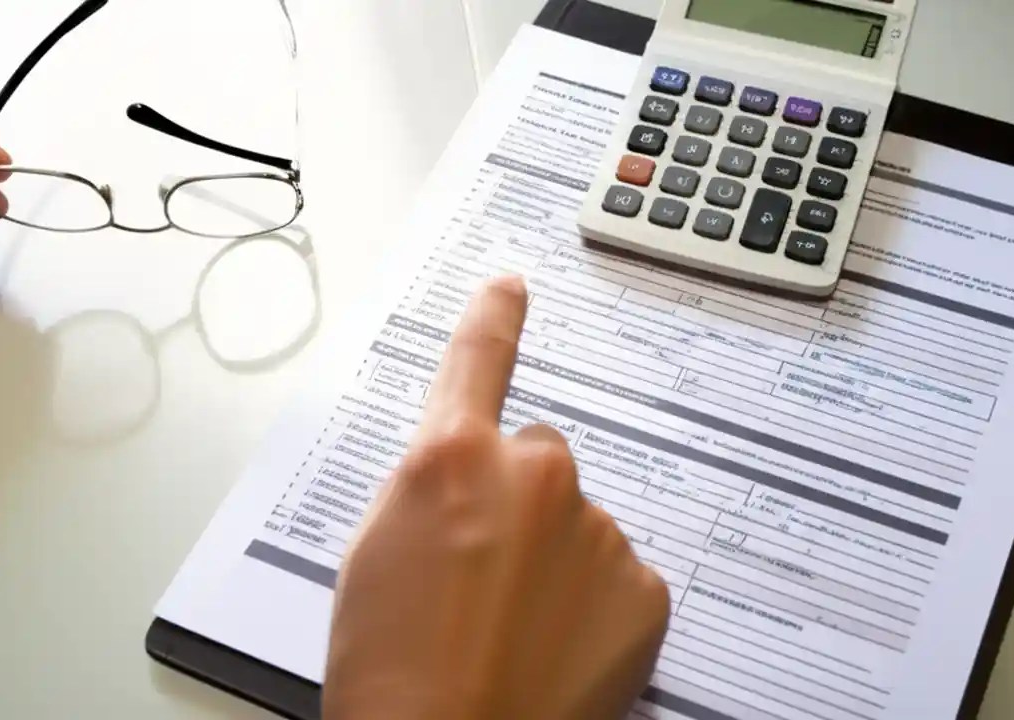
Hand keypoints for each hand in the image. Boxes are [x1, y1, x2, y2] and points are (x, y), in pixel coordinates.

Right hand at [324, 277, 669, 719]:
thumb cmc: (391, 671)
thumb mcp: (373, 553)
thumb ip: (424, 488)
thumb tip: (459, 476)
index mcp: (452, 458)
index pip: (477, 360)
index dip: (493, 319)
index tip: (510, 287)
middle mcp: (533, 476)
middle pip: (533, 461)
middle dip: (511, 503)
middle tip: (477, 577)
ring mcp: (596, 531)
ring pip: (575, 525)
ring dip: (550, 560)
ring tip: (506, 627)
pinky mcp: (641, 587)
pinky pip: (614, 575)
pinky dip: (590, 604)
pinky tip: (551, 646)